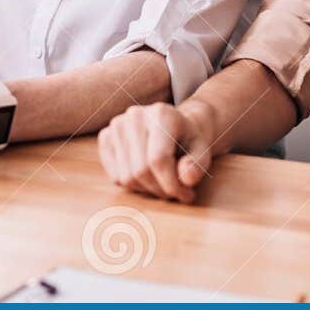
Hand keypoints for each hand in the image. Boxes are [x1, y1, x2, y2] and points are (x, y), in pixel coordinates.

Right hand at [98, 102, 217, 202]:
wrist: (173, 124)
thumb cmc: (188, 140)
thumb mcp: (203, 151)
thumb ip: (197, 165)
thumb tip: (186, 180)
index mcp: (162, 114)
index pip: (158, 159)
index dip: (172, 185)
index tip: (186, 196)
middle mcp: (135, 115)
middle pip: (141, 170)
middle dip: (161, 190)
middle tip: (175, 192)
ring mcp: (117, 125)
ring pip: (127, 177)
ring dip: (147, 190)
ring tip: (163, 183)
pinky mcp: (106, 137)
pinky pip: (115, 176)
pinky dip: (133, 185)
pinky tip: (147, 176)